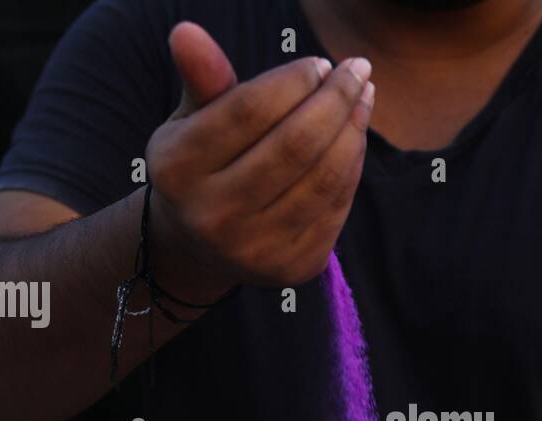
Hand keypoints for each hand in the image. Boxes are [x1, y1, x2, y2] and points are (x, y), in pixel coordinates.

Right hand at [144, 22, 374, 300]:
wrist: (200, 247)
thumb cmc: (202, 165)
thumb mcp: (191, 122)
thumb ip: (202, 79)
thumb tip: (187, 31)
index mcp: (177, 170)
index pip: (248, 112)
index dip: (293, 82)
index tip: (321, 63)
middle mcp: (212, 216)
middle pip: (294, 145)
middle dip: (335, 100)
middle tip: (358, 70)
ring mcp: (254, 250)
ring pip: (323, 178)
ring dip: (354, 130)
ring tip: (364, 97)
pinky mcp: (291, 269)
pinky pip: (336, 207)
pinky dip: (353, 167)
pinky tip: (355, 137)